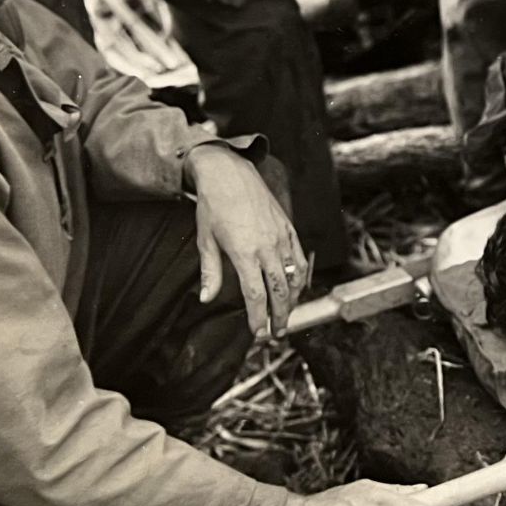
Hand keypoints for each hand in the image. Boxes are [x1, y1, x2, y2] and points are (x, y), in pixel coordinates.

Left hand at [190, 144, 306, 339]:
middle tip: (276, 334)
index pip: (255, 294)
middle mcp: (267, 246)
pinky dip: (300, 277)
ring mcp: (281, 236)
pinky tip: (296, 289)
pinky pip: (299, 258)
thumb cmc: (213, 205)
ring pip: (294, 277)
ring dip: (292, 300)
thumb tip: (206, 299)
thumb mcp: (205, 240)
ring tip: (286, 316)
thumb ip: (210, 272)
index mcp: (244, 251)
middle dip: (279, 316)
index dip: (258, 317)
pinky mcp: (288, 228)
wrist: (229, 171)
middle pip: (279, 290)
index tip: (258, 333)